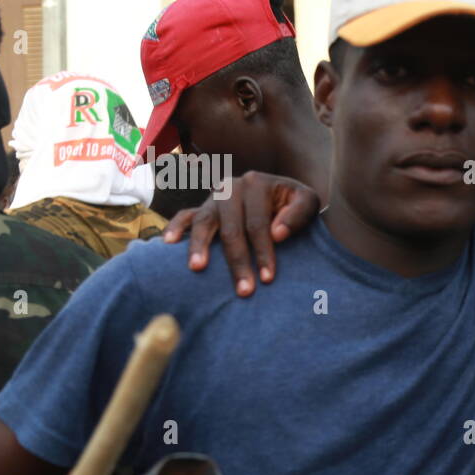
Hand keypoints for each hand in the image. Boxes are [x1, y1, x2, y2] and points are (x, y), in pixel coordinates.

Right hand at [162, 171, 320, 296]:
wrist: (281, 195)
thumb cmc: (294, 203)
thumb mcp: (306, 201)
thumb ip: (299, 214)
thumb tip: (277, 234)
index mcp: (257, 183)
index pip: (258, 223)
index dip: (263, 251)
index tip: (268, 278)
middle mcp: (231, 187)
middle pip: (231, 228)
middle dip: (238, 261)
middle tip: (244, 291)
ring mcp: (214, 198)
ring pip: (204, 222)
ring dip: (200, 246)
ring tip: (198, 268)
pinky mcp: (202, 207)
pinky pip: (185, 216)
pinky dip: (175, 228)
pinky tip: (168, 244)